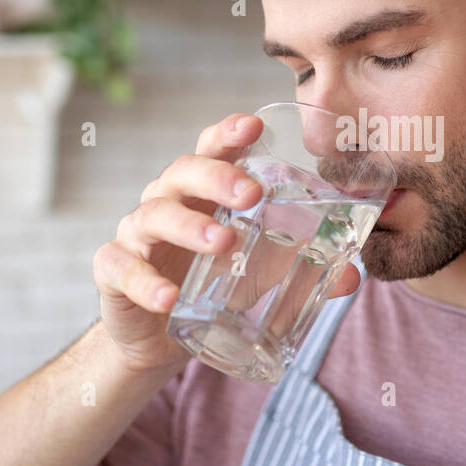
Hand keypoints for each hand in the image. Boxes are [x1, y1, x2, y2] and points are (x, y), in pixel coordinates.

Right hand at [91, 111, 361, 371]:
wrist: (155, 338)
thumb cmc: (211, 285)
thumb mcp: (259, 275)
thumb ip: (302, 269)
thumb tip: (353, 277)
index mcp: (202, 193)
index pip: (213, 149)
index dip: (229, 133)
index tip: (254, 126)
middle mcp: (166, 202)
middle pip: (183, 171)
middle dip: (218, 177)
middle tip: (253, 194)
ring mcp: (136, 235)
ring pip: (154, 215)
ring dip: (190, 227)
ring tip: (223, 243)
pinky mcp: (113, 272)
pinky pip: (122, 268)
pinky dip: (144, 282)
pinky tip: (168, 298)